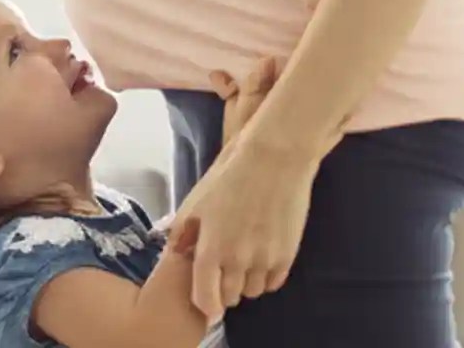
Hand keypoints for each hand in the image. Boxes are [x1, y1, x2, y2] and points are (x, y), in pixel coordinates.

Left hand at [170, 57, 315, 324]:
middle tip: (224, 270)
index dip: (206, 306)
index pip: (205, 299)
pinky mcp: (287, 255)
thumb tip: (176, 254)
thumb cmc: (230, 175)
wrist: (274, 158)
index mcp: (210, 249)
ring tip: (244, 259)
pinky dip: (266, 276)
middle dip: (225, 289)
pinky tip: (262, 256)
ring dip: (246, 282)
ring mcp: (264, 260)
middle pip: (230, 298)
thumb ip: (182, 233)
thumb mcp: (196, 202)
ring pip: (252, 291)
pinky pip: (273, 282)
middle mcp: (237, 261)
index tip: (208, 303)